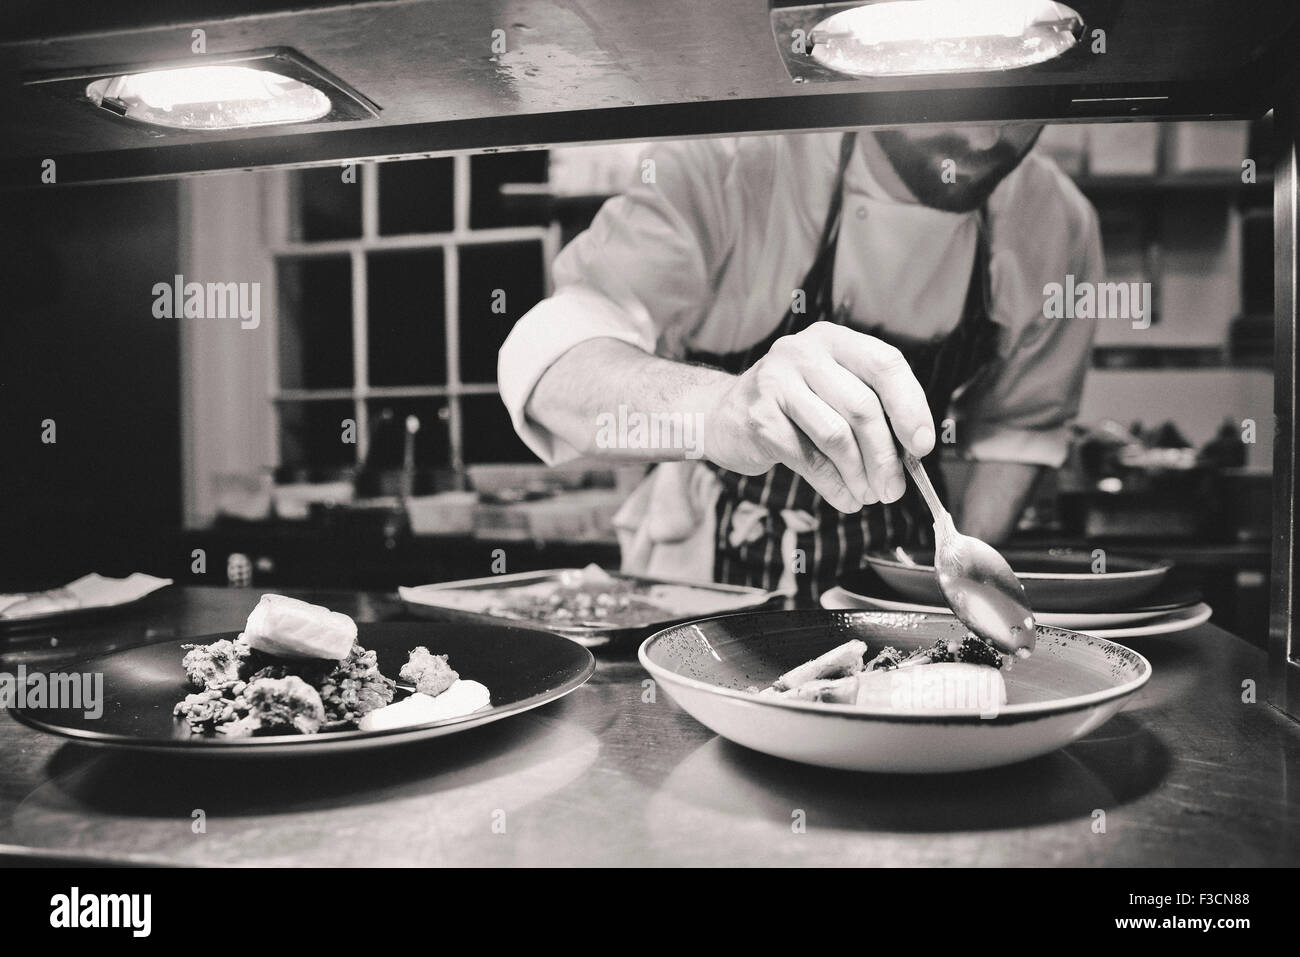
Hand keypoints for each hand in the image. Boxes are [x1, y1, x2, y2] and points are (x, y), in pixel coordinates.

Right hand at [691, 322, 935, 512]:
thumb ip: (869, 409)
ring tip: (869, 496)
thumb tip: (911, 454)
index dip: (910, 407)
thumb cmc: (791, 407)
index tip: (922, 446)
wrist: (722, 415)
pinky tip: (844, 498)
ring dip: (860, 474)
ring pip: (837, 435)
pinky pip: (808, 458)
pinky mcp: (760, 418)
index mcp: (833, 340)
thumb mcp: (831, 391)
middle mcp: (804, 352)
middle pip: (862, 406)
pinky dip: (833, 485)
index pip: (885, 364)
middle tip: (894, 488)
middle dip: (885, 456)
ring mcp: (777, 382)